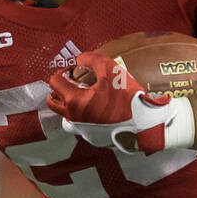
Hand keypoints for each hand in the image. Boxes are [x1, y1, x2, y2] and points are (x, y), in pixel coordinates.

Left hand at [47, 51, 194, 153]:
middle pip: (53, 102)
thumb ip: (91, 59)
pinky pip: (82, 126)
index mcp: (74, 100)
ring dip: (70, 106)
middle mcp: (73, 118)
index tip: (74, 69)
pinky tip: (100, 111)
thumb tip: (80, 59)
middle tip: (74, 83)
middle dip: (60, 90)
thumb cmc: (127, 98)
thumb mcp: (111, 70)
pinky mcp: (93, 138)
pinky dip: (85, 117)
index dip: (62, 71)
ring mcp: (82, 130)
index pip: (55, 82)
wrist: (143, 125)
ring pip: (66, 116)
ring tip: (85, 99)